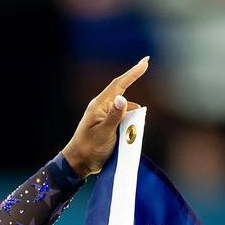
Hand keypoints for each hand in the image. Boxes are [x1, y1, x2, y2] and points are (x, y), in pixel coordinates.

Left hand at [60, 57, 148, 177]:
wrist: (79, 162)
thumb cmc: (88, 148)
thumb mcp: (103, 133)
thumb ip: (114, 116)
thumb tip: (122, 98)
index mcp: (99, 105)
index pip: (119, 84)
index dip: (133, 73)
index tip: (146, 62)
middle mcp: (103, 107)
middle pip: (125, 101)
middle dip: (133, 112)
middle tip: (124, 131)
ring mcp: (105, 116)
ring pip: (126, 113)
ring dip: (130, 123)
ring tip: (121, 141)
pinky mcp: (108, 124)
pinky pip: (123, 121)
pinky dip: (128, 127)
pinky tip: (124, 139)